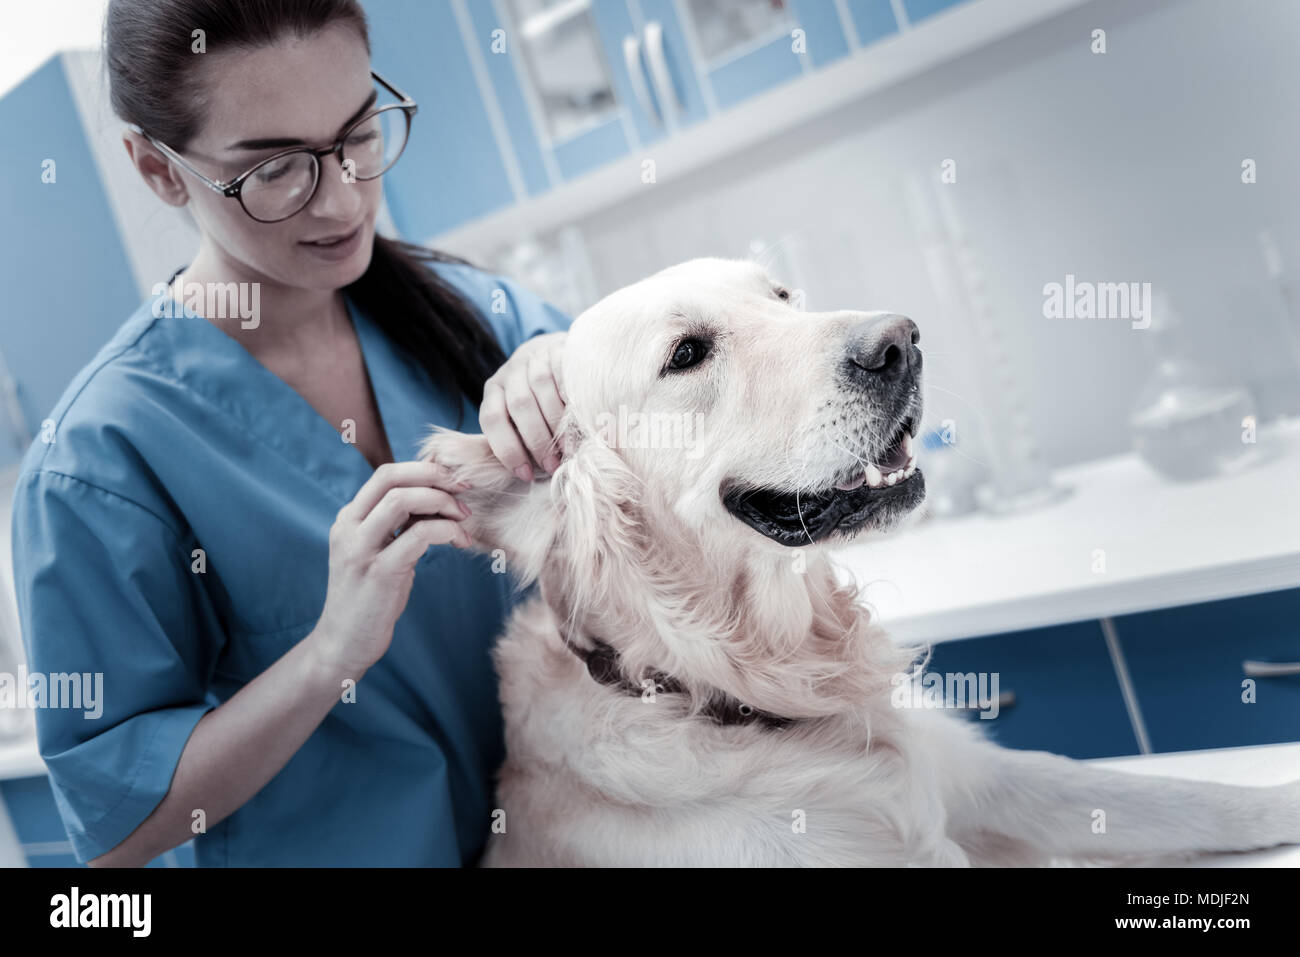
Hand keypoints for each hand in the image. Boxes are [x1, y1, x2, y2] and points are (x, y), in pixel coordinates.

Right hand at [312, 462, 472, 674]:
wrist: (344, 643)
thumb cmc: (370, 597)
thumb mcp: (378, 552)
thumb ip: (396, 525)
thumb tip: (436, 498)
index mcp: (348, 518)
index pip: (385, 474)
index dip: (424, 469)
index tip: (454, 481)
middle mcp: (348, 528)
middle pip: (392, 478)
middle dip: (435, 477)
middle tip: (466, 490)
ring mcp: (360, 550)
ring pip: (403, 501)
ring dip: (443, 503)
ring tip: (465, 519)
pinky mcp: (379, 573)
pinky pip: (419, 536)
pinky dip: (447, 530)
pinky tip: (460, 541)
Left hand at [479, 331, 566, 480]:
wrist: (551, 352)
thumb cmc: (537, 399)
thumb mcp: (520, 415)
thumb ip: (521, 437)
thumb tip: (529, 476)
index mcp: (494, 390)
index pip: (492, 419)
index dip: (507, 450)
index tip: (526, 475)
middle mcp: (510, 373)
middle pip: (519, 405)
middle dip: (537, 441)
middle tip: (552, 466)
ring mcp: (534, 358)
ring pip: (541, 387)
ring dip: (556, 423)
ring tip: (569, 450)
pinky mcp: (557, 350)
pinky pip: (562, 373)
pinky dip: (571, 397)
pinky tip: (580, 418)